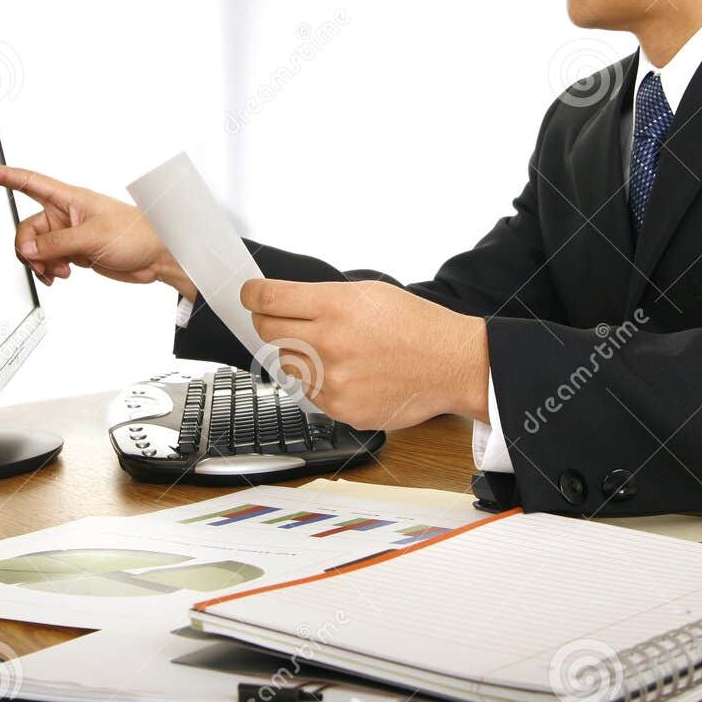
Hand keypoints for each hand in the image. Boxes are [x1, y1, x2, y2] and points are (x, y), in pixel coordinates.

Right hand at [0, 163, 195, 297]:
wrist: (157, 256)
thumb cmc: (137, 234)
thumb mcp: (92, 237)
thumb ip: (55, 244)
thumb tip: (27, 250)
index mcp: (69, 199)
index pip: (28, 182)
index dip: (2, 175)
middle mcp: (65, 214)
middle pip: (26, 228)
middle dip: (29, 249)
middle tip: (43, 263)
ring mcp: (68, 234)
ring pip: (35, 248)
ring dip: (40, 263)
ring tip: (59, 272)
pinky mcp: (74, 251)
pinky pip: (48, 260)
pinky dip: (48, 270)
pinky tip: (60, 275)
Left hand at [241, 278, 489, 431]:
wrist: (451, 365)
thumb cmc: (415, 326)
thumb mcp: (370, 293)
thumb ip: (323, 299)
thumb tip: (283, 303)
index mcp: (336, 307)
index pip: (269, 299)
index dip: (252, 295)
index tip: (250, 295)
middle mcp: (330, 343)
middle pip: (267, 332)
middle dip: (269, 322)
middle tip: (281, 320)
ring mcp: (333, 380)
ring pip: (286, 364)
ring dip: (299, 355)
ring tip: (335, 350)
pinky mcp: (340, 408)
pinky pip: (309, 392)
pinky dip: (320, 382)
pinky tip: (350, 373)